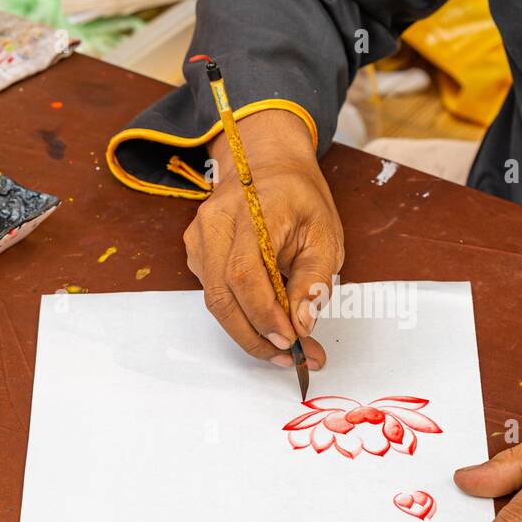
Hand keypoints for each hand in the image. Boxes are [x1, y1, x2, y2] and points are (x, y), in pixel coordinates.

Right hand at [183, 108, 343, 367]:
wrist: (266, 163)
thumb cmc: (300, 198)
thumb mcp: (325, 233)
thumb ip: (315, 279)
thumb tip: (303, 324)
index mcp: (251, 211)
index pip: (245, 273)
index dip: (265, 315)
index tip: (295, 341)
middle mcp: (215, 223)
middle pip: (221, 296)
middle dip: (256, 336)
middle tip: (291, 359)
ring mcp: (199, 237)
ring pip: (214, 300)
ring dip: (248, 332)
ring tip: (285, 350)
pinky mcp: (196, 250)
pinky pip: (214, 293)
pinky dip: (239, 316)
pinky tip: (267, 324)